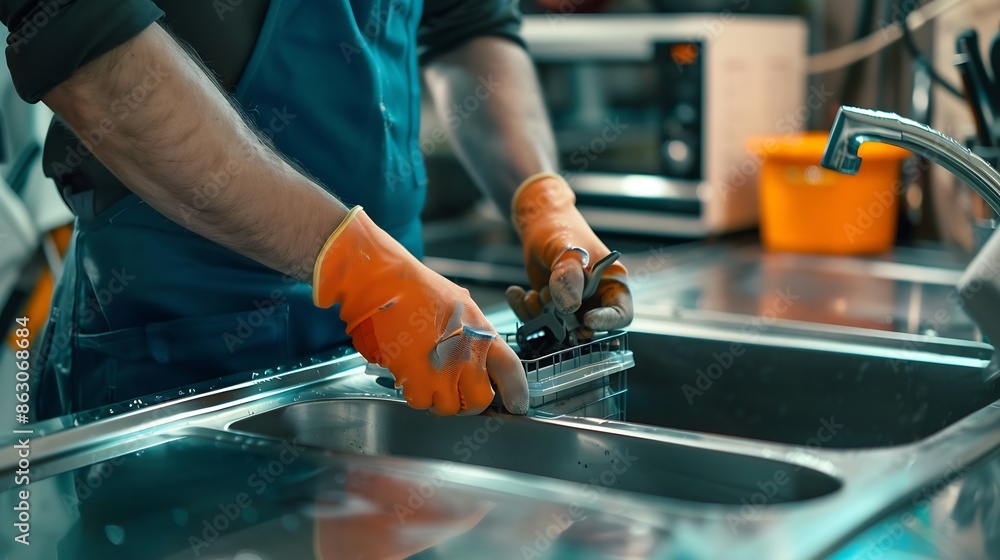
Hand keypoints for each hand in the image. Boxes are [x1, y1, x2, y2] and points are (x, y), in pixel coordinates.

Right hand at [313, 207, 528, 414]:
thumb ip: (474, 332)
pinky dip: (416, 395)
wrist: (383, 284)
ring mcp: (442, 370)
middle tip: (458, 392)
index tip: (516, 404)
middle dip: (470, 402)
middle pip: (481, 400)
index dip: (517, 392)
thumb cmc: (416, 289)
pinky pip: (422, 402)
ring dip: (439, 399)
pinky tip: (411, 376)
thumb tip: (479, 355)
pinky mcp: (415, 379)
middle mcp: (466, 355)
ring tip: (429, 380)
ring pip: (450, 407)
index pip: (511, 370)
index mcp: (481, 333)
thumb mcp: (459, 304)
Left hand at [506, 173, 632, 337]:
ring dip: (542, 315)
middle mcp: (595, 298)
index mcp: (612, 282)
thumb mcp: (567, 248)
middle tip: (548, 303)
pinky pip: (540, 320)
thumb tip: (568, 305)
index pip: (621, 313)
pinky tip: (517, 293)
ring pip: (561, 328)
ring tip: (534, 293)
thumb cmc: (560, 229)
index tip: (586, 320)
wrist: (538, 224)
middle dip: (564, 320)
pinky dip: (526, 311)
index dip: (607, 322)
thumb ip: (570, 276)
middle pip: (587, 327)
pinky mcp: (551, 308)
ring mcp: (573, 305)